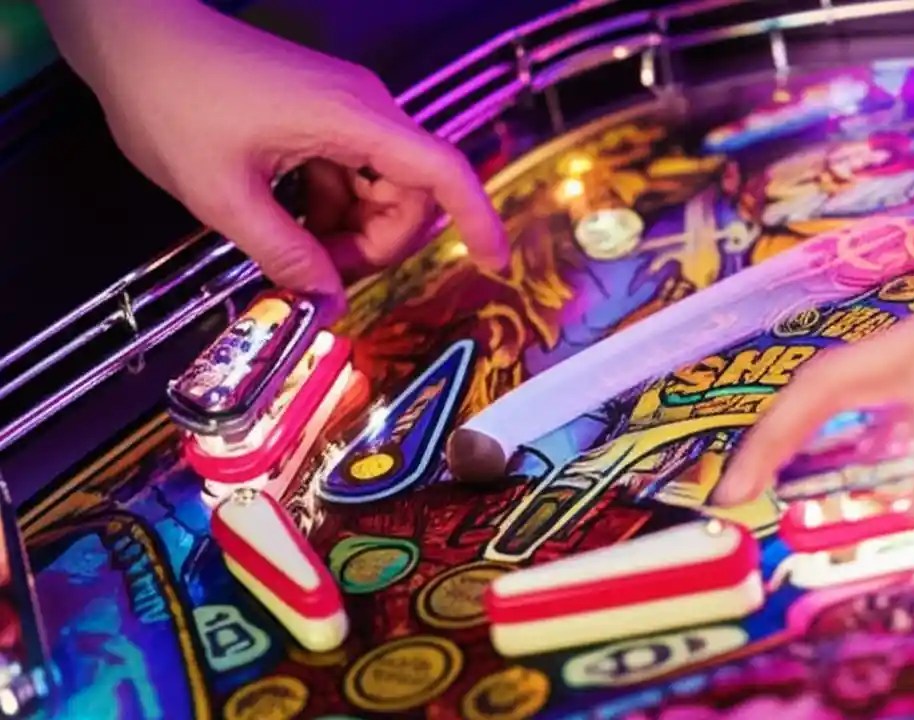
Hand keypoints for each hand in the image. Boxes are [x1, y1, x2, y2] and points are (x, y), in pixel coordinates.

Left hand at [37, 0, 506, 321]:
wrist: (132, 35)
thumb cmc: (171, 99)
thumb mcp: (222, 196)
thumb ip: (282, 255)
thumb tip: (327, 303)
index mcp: (354, 120)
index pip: (443, 173)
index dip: (478, 220)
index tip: (494, 264)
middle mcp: (365, 111)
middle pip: (412, 194)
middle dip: (380, 245)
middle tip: (323, 275)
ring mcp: (345, 111)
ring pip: (381, 190)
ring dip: (352, 232)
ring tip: (295, 252)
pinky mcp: (323, 115)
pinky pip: (351, 175)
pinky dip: (331, 211)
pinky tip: (288, 225)